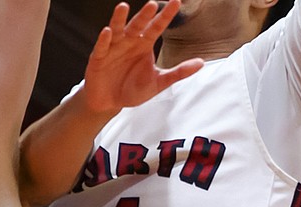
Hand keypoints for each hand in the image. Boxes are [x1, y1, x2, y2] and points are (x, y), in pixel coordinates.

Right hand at [79, 1, 203, 115]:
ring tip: (123, 6)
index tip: (177, 2)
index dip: (166, 16)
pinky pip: (102, 47)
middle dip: (145, 15)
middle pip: (138, 25)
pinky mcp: (99, 58)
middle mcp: (129, 41)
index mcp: (144, 44)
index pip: (157, 27)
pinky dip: (105, 39)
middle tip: (153, 4)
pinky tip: (108, 31)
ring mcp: (113, 47)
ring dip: (120, 19)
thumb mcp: (159, 82)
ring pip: (117, 29)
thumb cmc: (134, 89)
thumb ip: (179, 72)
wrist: (110, 102)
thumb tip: (202, 63)